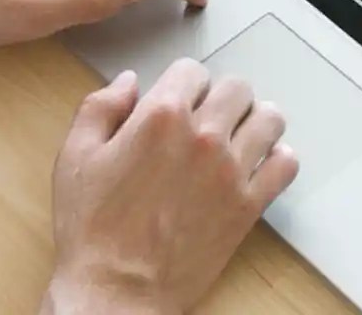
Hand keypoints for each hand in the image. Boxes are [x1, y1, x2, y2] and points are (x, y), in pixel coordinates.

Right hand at [42, 60, 298, 314]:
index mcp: (160, 117)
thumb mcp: (75, 157)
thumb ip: (100, 107)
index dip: (183, 83)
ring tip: (239, 136)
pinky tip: (257, 166)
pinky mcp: (248, 205)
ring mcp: (231, 171)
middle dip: (221, 97)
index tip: (178, 101)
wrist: (115, 291)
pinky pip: (286, 165)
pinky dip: (277, 160)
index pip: (192, 70)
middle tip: (208, 118)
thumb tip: (129, 81)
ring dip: (255, 122)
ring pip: (270, 119)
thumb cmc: (91, 229)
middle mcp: (203, 137)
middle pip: (238, 88)